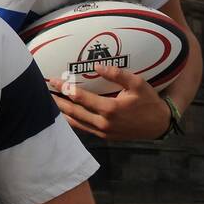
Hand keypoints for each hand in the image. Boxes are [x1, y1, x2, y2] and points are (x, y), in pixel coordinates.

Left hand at [48, 64, 171, 140]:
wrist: (160, 125)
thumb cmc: (149, 102)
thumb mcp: (138, 84)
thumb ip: (118, 74)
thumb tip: (97, 66)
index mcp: (110, 108)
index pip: (80, 97)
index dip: (65, 88)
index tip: (54, 80)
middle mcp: (103, 122)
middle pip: (73, 111)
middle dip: (57, 101)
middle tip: (44, 91)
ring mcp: (103, 132)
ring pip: (75, 122)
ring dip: (61, 112)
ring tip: (49, 102)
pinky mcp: (104, 137)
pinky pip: (83, 129)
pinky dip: (71, 122)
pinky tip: (63, 114)